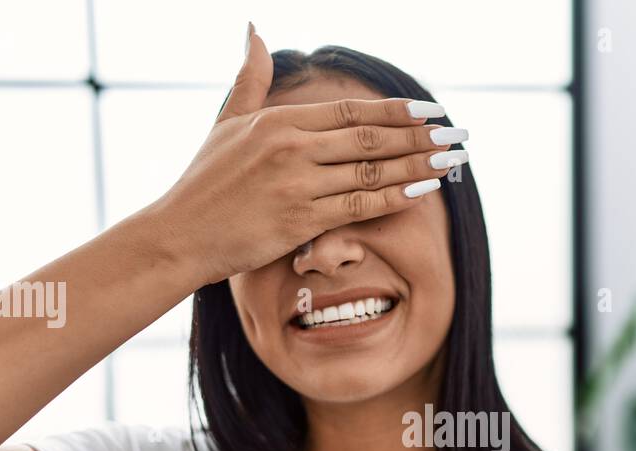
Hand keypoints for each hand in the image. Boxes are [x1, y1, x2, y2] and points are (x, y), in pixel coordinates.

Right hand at [151, 24, 456, 284]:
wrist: (179, 236)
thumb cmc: (203, 182)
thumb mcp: (226, 122)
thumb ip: (249, 78)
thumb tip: (253, 30)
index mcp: (279, 121)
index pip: (352, 112)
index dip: (396, 111)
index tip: (429, 111)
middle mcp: (292, 148)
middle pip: (370, 138)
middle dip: (419, 136)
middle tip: (456, 136)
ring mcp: (297, 185)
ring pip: (372, 172)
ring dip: (418, 166)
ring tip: (451, 162)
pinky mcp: (300, 221)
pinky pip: (360, 207)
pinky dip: (395, 199)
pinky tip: (423, 192)